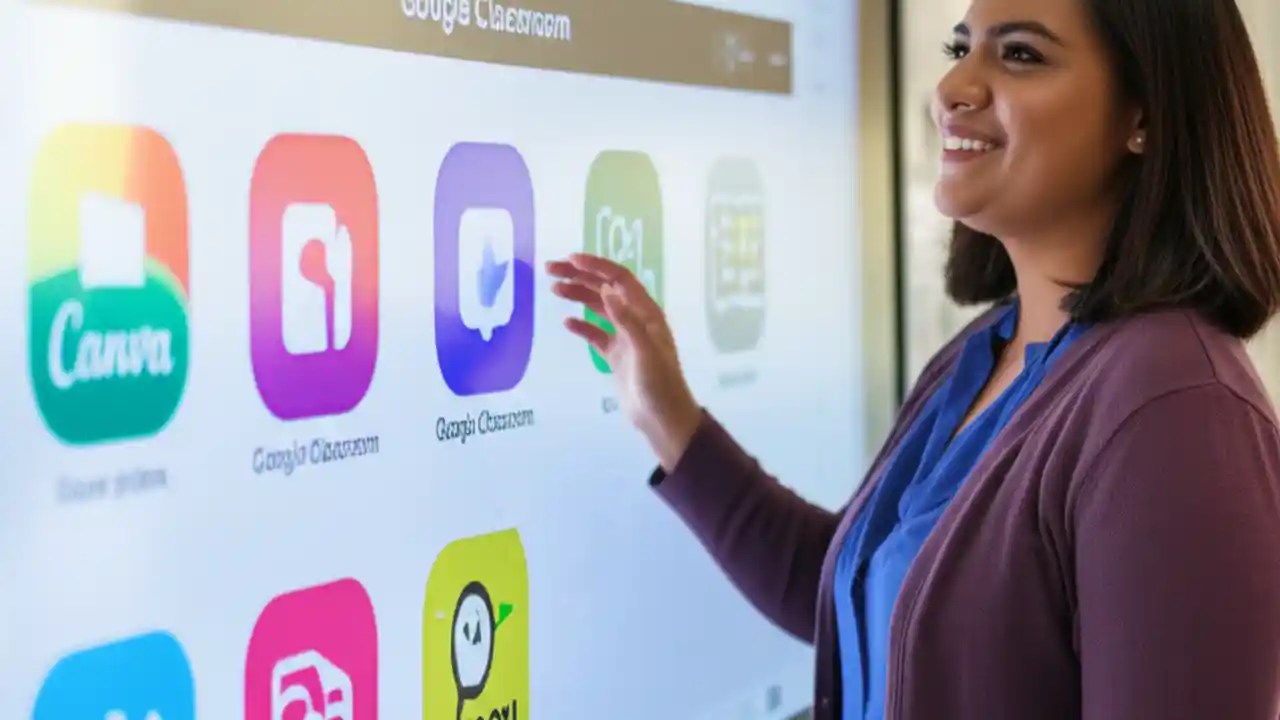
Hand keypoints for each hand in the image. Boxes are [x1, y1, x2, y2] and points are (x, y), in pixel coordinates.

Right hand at [547, 252, 702, 470]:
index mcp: (646, 313)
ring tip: (554, 289)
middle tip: (551, 270)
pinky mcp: (616, 356)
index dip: (596, 266)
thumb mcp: (645, 351)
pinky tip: (566, 322)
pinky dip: (581, 326)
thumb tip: (606, 289)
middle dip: (580, 276)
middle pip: (605, 289)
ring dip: (578, 296)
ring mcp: (625, 337)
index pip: (619, 279)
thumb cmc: (659, 384)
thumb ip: (626, 320)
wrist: (663, 418)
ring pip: (598, 308)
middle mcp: (636, 320)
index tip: (570, 259)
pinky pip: (596, 334)